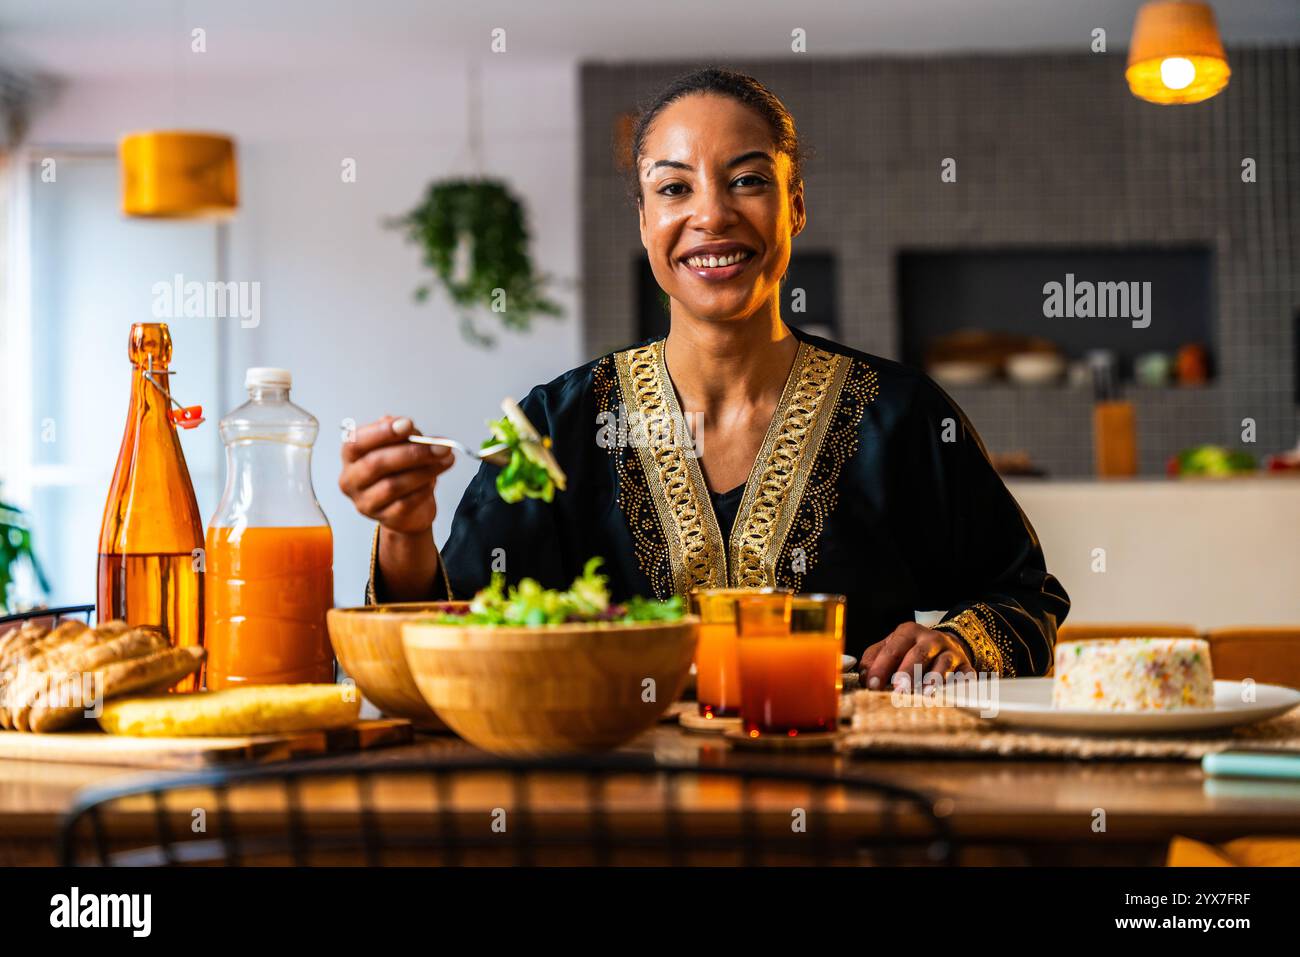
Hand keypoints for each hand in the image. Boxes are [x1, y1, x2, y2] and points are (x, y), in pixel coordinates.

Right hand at [339, 416, 452, 535]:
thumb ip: (402, 435)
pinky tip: (433, 481)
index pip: (356, 442)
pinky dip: (423, 490)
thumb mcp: (400, 446)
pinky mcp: (384, 518)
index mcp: (351, 456)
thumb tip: (409, 429)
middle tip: (440, 446)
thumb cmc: (401, 471)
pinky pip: (405, 504)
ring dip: (424, 471)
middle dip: (412, 452)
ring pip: (392, 485)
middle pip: (376, 464)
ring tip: (445, 461)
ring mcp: (365, 502)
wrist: (410, 509)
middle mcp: (352, 480)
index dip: (382, 432)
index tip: (408, 424)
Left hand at [860, 622, 974, 691]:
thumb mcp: (891, 647)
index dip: (881, 667)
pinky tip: (950, 695)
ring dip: (933, 679)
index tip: (873, 685)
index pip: (893, 649)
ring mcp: (951, 652)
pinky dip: (959, 684)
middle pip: (919, 654)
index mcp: (908, 632)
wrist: (948, 644)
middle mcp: (931, 639)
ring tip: (924, 694)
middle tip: (898, 691)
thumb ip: (874, 659)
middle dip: (907, 673)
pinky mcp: (966, 666)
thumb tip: (865, 678)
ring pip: (943, 664)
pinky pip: (965, 675)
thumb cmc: (911, 650)